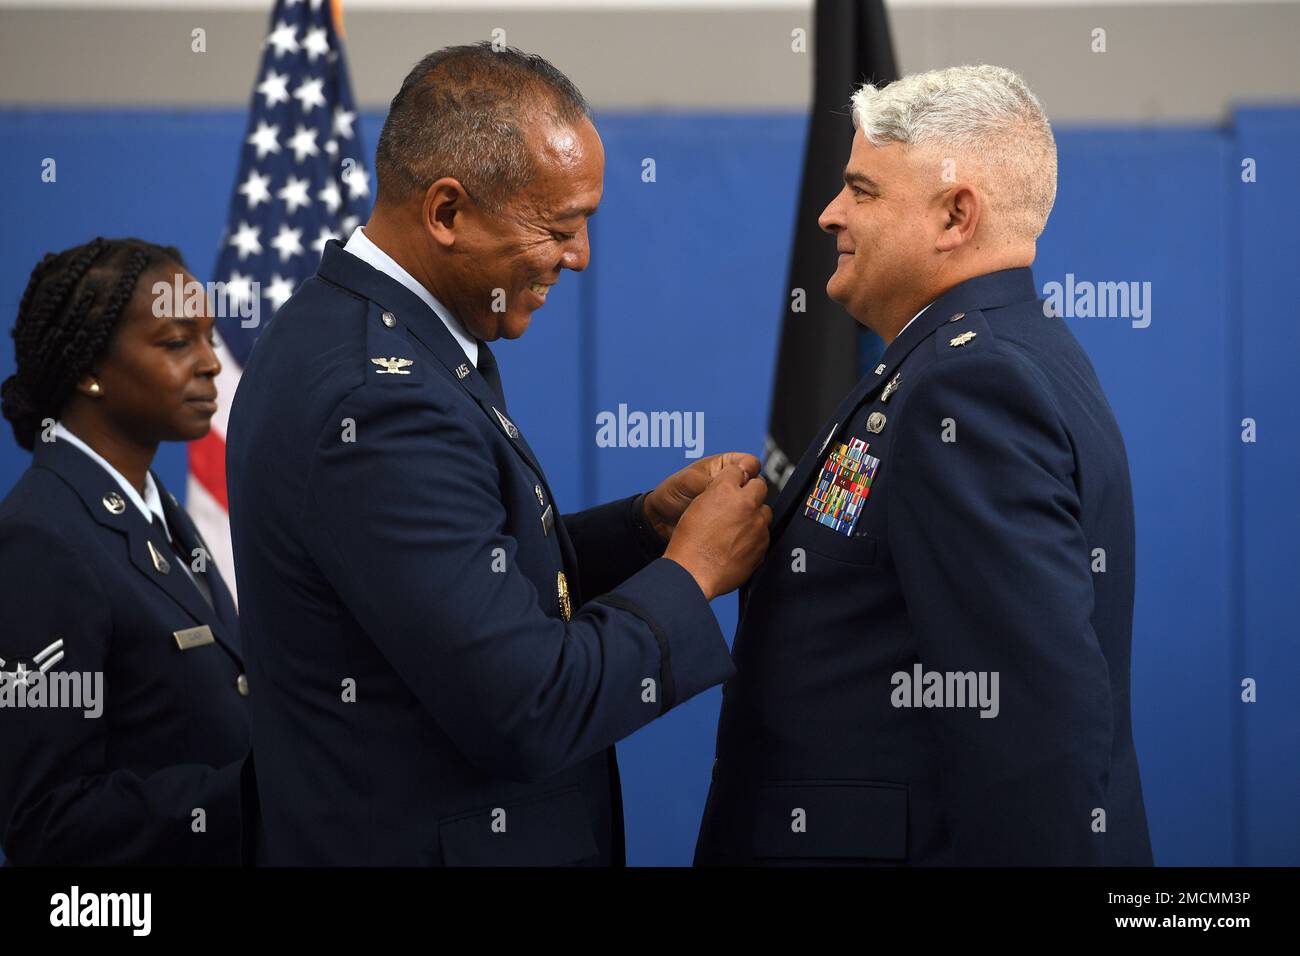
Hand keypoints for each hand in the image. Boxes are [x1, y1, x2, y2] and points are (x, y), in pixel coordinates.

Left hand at [643, 452, 762, 541]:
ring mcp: (732, 503)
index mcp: (723, 465)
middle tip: (736, 501)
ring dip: (746, 510)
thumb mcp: (689, 481)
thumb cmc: (670, 494)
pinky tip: (733, 527)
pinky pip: (744, 520)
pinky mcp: (731, 521)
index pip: (750, 462)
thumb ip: (711, 481)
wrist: (660, 521)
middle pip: (755, 484)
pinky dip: (742, 523)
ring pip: (752, 504)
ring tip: (731, 516)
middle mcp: (731, 483)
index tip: (742, 480)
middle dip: (749, 492)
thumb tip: (733, 483)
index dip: (749, 470)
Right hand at [663, 463, 770, 599]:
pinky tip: (739, 543)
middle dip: (752, 492)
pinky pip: (764, 533)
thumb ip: (716, 492)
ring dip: (755, 514)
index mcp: (724, 489)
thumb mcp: (696, 506)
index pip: (739, 469)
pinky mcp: (763, 544)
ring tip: (738, 527)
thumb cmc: (689, 543)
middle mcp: (745, 503)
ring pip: (765, 510)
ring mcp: (757, 524)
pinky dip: (755, 535)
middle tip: (740, 503)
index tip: (736, 482)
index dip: (736, 477)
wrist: (694, 573)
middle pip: (760, 485)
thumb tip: (729, 489)